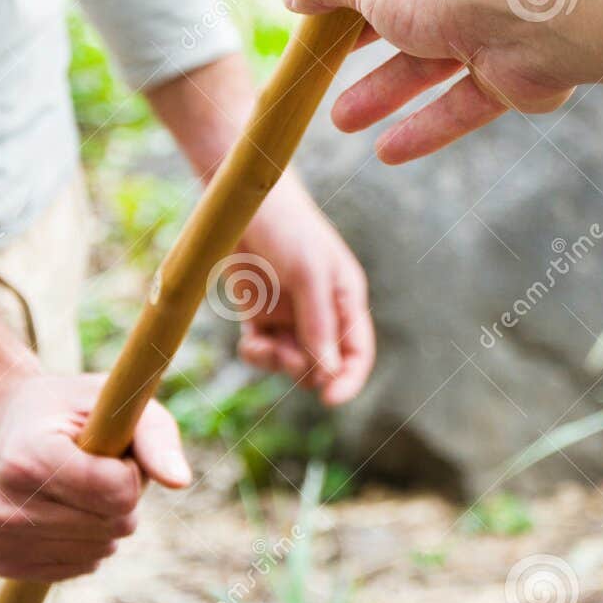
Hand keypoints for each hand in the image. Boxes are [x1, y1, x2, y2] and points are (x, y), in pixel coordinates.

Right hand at [0, 372, 189, 580]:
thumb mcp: (111, 400)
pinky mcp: (2, 563)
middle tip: (88, 464)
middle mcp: (5, 506)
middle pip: (115, 525)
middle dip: (120, 495)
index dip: (131, 469)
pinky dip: (85, 541)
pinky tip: (58, 509)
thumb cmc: (65, 407)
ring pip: (101, 550)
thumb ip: (154, 435)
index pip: (118, 492)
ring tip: (71, 484)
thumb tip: (181, 482)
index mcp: (28, 459)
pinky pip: (82, 566)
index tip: (108, 447)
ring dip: (104, 519)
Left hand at [229, 175, 373, 405]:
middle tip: (287, 355)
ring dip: (277, 364)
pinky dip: (256, 354)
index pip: (358, 352)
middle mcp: (321, 312)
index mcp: (346, 299)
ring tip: (263, 346)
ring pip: (290, 363)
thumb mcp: (309, 273)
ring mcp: (289, 315)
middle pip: (323, 366)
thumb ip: (319, 322)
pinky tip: (249, 342)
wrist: (243, 202)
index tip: (330, 400)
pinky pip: (262, 352)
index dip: (350, 380)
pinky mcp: (259, 314)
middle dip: (306, 369)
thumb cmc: (287, 228)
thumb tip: (329, 373)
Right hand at [283, 0, 579, 162]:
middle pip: (406, 13)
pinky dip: (426, 127)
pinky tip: (388, 152)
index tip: (316, 13)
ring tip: (343, 121)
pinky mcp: (514, 73)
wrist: (535, 14)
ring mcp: (494, 23)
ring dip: (385, 92)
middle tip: (323, 74)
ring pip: (432, 63)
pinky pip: (463, 104)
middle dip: (361, 48)